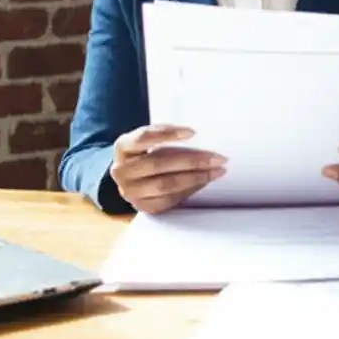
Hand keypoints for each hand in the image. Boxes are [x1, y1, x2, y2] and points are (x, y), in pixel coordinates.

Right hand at [110, 125, 225, 213]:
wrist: (131, 179)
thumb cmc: (146, 154)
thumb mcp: (149, 142)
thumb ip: (167, 139)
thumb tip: (201, 140)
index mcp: (122, 147)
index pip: (144, 137)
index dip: (168, 134)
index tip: (192, 132)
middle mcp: (121, 170)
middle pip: (158, 163)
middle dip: (191, 160)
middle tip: (217, 157)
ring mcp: (130, 191)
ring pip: (165, 184)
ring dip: (195, 177)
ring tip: (217, 171)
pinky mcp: (142, 206)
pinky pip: (169, 199)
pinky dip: (189, 190)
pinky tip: (204, 181)